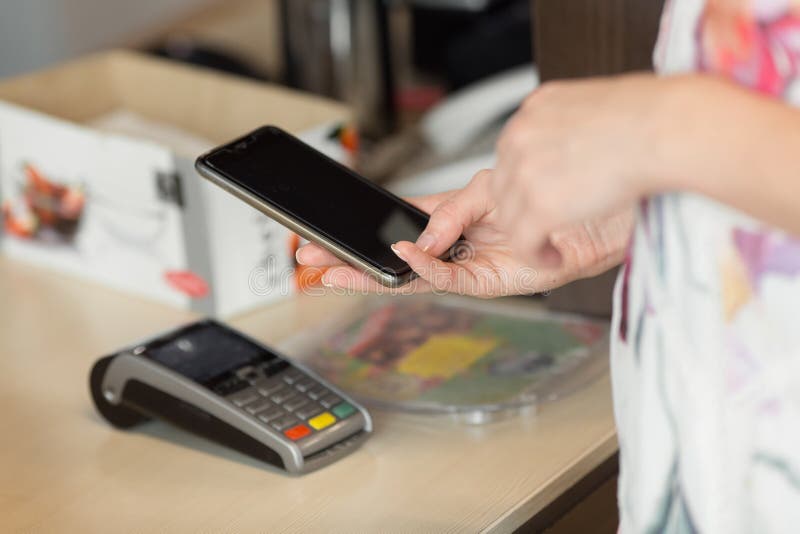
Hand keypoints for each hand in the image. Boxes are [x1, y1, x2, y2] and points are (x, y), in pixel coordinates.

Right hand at [296, 170, 632, 296]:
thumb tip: (415, 238)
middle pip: (387, 256)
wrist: (586, 216)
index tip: (326, 232)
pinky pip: (444, 277)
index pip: (390, 226)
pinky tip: (402, 257)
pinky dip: (422, 267)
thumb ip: (447, 211)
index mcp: (445, 218)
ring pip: (406, 275)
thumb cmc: (542, 194)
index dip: (358, 230)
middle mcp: (448, 245)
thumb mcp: (485, 188)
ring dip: (368, 274)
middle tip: (309, 260)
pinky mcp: (482, 281)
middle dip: (348, 258)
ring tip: (331, 273)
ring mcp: (462, 265)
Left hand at [492, 74, 667, 265]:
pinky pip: (523, 242)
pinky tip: (554, 258)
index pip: (512, 153)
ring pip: (508, 217)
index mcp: (534, 110)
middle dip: (523, 209)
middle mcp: (521, 137)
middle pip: (502, 185)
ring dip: (527, 235)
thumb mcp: (595, 105)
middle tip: (545, 226)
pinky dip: (536, 255)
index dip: (527, 181)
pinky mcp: (541, 206)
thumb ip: (571, 125)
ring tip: (549, 245)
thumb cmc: (651, 116)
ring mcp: (526, 172)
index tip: (543, 197)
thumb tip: (577, 139)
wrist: (665, 129)